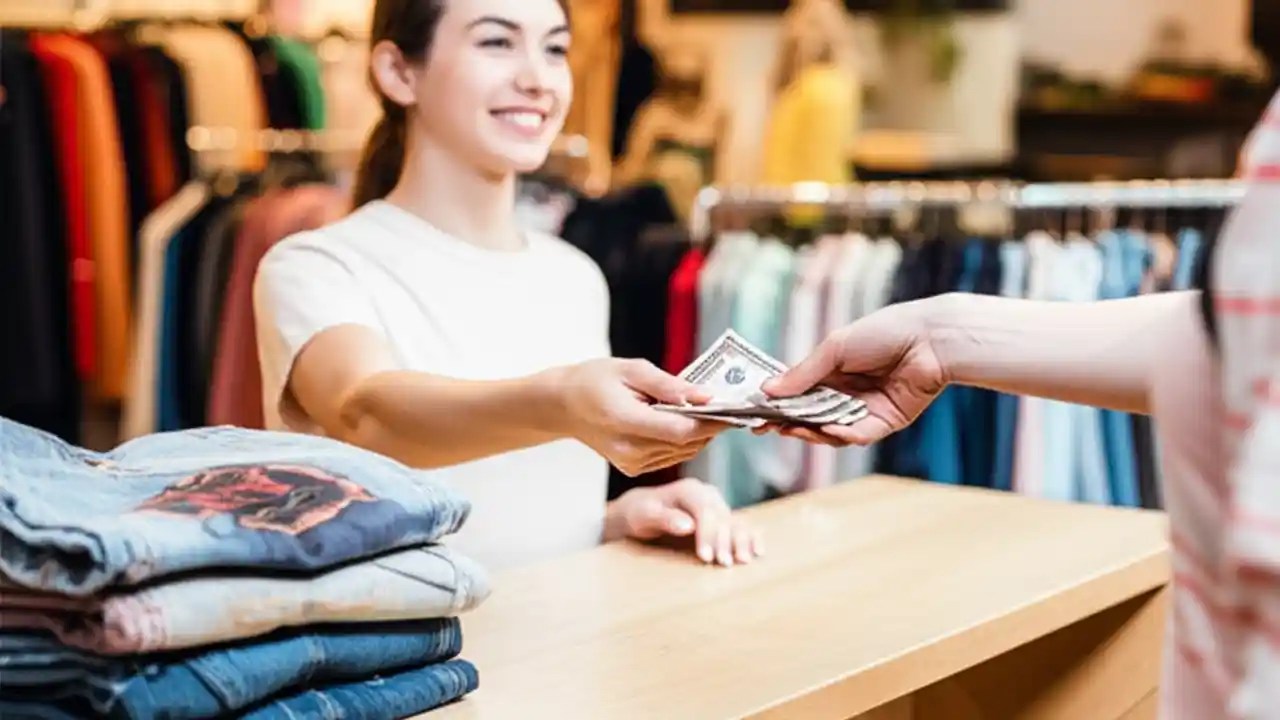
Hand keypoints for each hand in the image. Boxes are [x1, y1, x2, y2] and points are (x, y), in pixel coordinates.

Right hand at [558, 359, 729, 476]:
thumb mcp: (631, 370)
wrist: (563, 406)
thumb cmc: (595, 380)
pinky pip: (671, 456)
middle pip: (686, 443)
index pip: (680, 430)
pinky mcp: (634, 468)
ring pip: (683, 452)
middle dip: (711, 426)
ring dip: (701, 434)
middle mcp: (629, 450)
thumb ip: (669, 385)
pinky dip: (685, 441)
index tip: (732, 407)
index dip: (710, 421)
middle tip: (731, 406)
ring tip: (712, 412)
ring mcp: (631, 463)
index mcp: (624, 421)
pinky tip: (688, 422)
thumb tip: (706, 396)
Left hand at [605, 478, 762, 565]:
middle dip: (724, 541)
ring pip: (735, 521)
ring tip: (743, 561)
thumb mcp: (644, 515)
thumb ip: (664, 518)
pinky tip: (758, 551)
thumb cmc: (640, 513)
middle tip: (723, 564)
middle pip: (722, 517)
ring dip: (741, 541)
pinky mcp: (721, 517)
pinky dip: (751, 537)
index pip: (705, 511)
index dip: (708, 534)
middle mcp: (707, 494)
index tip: (705, 557)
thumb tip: (688, 525)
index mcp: (689, 489)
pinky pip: (740, 525)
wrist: (642, 511)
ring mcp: (717, 505)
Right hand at [760, 300, 947, 445]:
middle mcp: (844, 392)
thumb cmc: (882, 333)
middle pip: (808, 414)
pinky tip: (831, 429)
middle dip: (786, 421)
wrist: (930, 340)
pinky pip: (858, 434)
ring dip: (810, 431)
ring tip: (792, 429)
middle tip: (764, 427)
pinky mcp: (884, 422)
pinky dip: (843, 434)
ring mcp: (862, 409)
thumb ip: (803, 373)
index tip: (753, 412)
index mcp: (830, 371)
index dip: (775, 403)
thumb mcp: (835, 348)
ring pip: (829, 429)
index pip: (796, 392)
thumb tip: (767, 391)